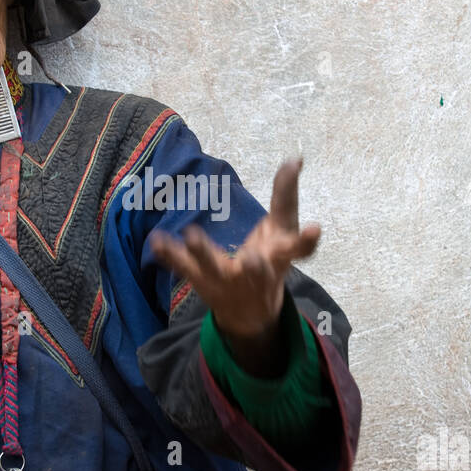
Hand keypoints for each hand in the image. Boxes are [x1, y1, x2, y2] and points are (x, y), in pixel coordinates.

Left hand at [150, 158, 319, 376]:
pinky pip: (184, 267)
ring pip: (214, 268)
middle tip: (252, 259)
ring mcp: (226, 280)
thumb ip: (286, 195)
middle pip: (255, 270)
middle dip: (255, 266)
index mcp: (279, 258)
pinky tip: (156, 242)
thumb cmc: (271, 261)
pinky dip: (170, 255)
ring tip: (192, 234)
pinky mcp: (202, 280)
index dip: (307, 241)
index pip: (297, 249)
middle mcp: (255, 274)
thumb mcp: (283, 229)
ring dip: (204, 253)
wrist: (251, 314)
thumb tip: (296, 157)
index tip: (315, 229)